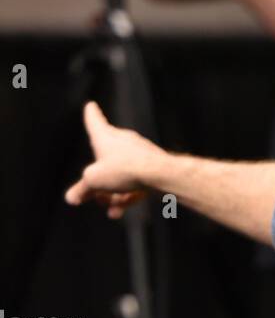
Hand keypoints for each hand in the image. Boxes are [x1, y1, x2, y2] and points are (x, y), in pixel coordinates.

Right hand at [64, 102, 162, 218]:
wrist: (160, 174)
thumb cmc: (124, 169)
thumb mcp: (95, 181)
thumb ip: (82, 189)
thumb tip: (70, 198)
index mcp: (104, 136)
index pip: (94, 120)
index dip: (91, 114)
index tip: (91, 106)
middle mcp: (122, 140)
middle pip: (105, 157)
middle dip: (99, 177)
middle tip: (93, 195)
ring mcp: (138, 153)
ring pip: (121, 174)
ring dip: (113, 193)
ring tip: (109, 209)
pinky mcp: (151, 167)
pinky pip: (135, 181)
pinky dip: (126, 195)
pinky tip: (118, 211)